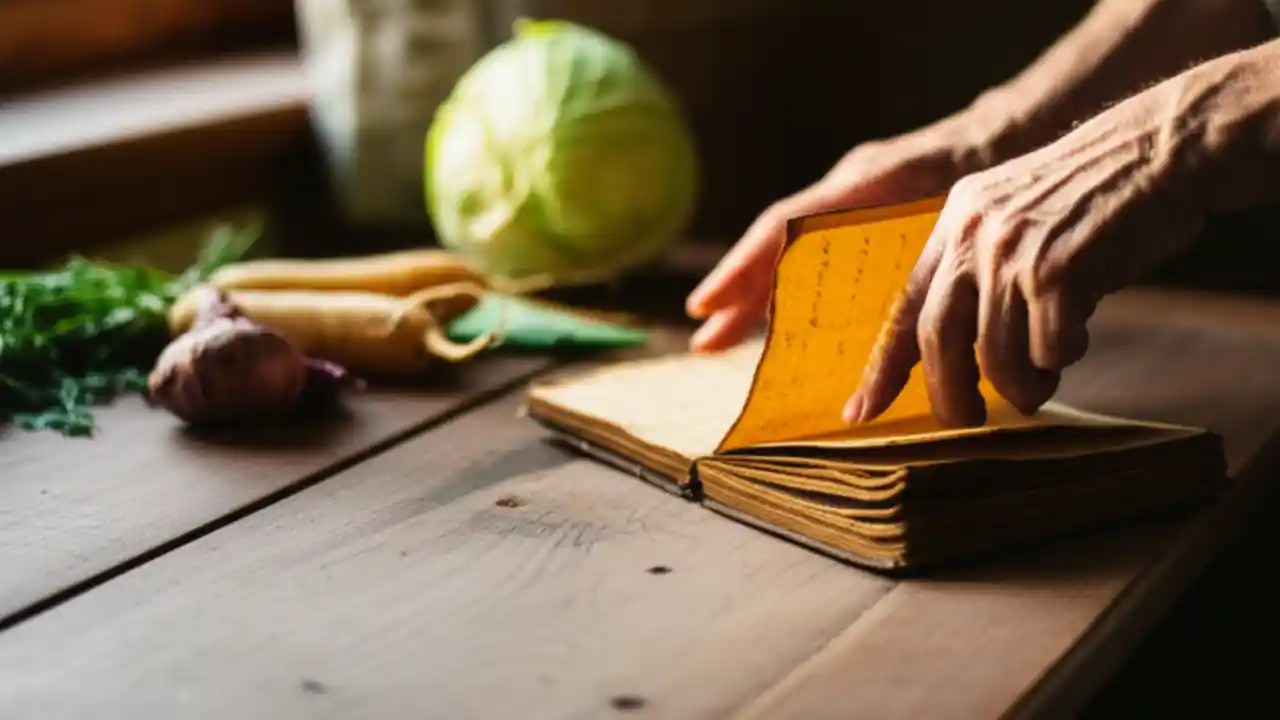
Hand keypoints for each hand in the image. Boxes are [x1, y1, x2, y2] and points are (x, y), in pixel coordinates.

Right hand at [686, 113, 1003, 351]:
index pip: (784, 227)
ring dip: (761, 299)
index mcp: (860, 187)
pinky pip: (821, 261)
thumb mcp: (957, 209)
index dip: (743, 271)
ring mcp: (852, 210)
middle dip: (739, 296)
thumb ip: (924, 254)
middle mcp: (846, 198)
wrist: (1010, 135)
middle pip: (778, 249)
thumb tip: (899, 318)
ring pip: (795, 257)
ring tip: (728, 340)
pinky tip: (790, 329)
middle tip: (704, 341)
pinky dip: (799, 294)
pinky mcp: (868, 226)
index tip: (705, 308)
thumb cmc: (986, 166)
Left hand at [845, 79, 1205, 427]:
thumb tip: (958, 349)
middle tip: (968, 422)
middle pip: (938, 340)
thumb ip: (979, 267)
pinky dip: (1062, 358)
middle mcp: (973, 237)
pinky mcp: (1059, 270)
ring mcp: (1014, 252)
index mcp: (953, 224)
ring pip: (995, 357)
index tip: (860, 411)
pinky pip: (1049, 349)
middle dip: (950, 397)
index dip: (882, 368)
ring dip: (1020, 387)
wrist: (1158, 147)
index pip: (903, 308)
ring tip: (1040, 384)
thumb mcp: (1012, 213)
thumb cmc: (1092, 194)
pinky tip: (1077, 340)